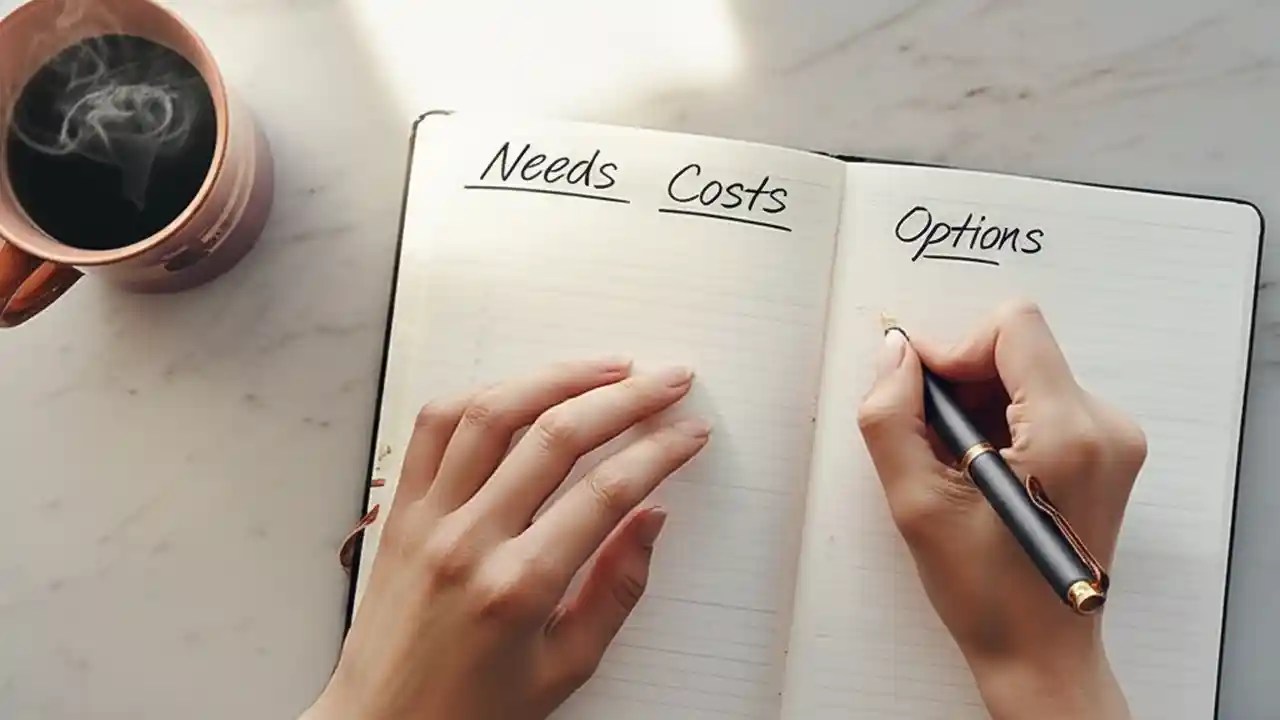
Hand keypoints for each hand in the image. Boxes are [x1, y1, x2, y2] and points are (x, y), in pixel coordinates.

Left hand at [304, 359, 709, 719]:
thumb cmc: (471, 710)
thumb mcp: (566, 667)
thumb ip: (616, 588)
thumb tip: (652, 516)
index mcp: (517, 587)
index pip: (606, 492)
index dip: (659, 452)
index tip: (690, 433)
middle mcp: (469, 540)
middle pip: (557, 436)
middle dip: (625, 399)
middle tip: (668, 381)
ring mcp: (428, 518)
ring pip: (493, 412)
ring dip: (556, 377)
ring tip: (605, 368)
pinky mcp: (401, 510)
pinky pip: (435, 426)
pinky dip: (483, 395)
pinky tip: (522, 389)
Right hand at [857, 301, 1145, 719]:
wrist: (1040, 652)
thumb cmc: (986, 594)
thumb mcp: (916, 503)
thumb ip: (892, 416)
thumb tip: (895, 353)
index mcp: (1069, 432)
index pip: (1013, 327)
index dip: (953, 347)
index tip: (920, 390)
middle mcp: (1106, 425)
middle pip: (1018, 349)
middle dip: (962, 382)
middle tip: (931, 440)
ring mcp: (1113, 437)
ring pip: (1026, 373)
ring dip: (977, 404)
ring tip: (955, 465)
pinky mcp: (1107, 449)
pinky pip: (1042, 400)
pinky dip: (1000, 420)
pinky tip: (981, 470)